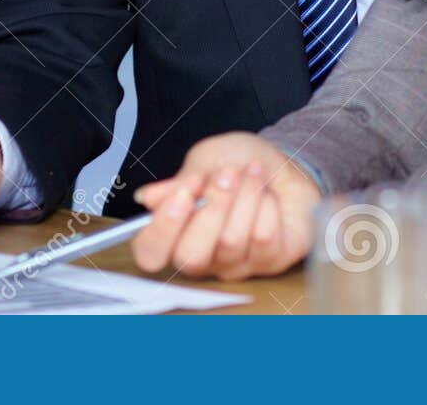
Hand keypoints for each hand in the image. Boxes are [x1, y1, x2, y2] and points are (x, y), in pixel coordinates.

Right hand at [130, 132, 320, 280]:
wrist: (280, 163)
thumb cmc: (236, 164)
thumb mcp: (203, 162)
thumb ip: (178, 183)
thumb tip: (145, 198)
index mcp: (173, 234)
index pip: (150, 254)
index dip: (162, 229)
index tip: (183, 193)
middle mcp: (201, 257)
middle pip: (191, 257)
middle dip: (212, 208)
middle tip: (227, 174)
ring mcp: (235, 265)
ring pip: (231, 243)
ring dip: (244, 197)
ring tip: (252, 171)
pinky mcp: (270, 262)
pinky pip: (263, 239)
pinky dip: (267, 206)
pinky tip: (269, 193)